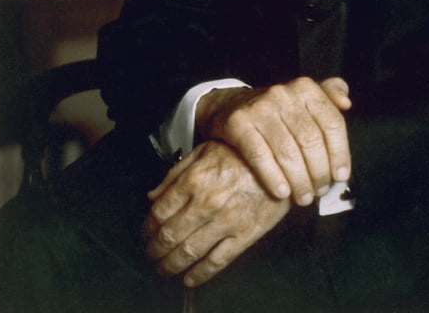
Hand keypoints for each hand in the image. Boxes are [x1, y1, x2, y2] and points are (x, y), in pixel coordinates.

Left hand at [144, 140, 290, 287]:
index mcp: (195, 179)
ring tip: (164, 268)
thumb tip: (153, 195)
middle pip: (169, 236)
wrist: (282, 160)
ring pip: (188, 252)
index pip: (159, 212)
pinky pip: (216, 262)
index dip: (147, 227)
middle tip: (151, 254)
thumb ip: (176, 173)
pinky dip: (198, 275)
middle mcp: (207, 202)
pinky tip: (189, 278)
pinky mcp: (245, 235)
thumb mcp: (205, 151)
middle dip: (155, 249)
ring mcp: (226, 221)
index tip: (146, 232)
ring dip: (170, 265)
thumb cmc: (242, 153)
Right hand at [195, 76, 351, 205]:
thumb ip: (330, 96)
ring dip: (299, 180)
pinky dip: (273, 177)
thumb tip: (346, 103)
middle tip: (319, 191)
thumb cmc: (277, 110)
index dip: (340, 152)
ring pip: (287, 150)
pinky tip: (282, 192)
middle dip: (319, 172)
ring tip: (303, 197)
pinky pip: (259, 155)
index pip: (332, 122)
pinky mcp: (238, 122)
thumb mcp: (304, 98)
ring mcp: (260, 107)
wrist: (230, 107)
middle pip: (310, 139)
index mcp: (306, 88)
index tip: (341, 176)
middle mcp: (284, 94)